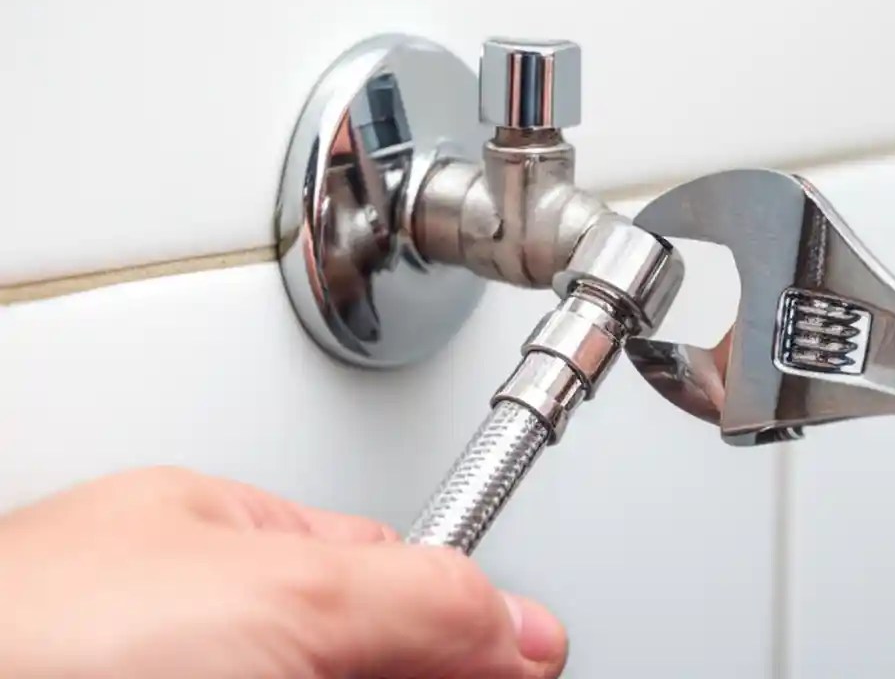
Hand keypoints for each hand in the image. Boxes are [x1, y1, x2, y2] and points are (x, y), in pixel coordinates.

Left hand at [0, 467, 566, 677]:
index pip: (381, 569)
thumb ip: (415, 599)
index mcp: (214, 542)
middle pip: (361, 651)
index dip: (467, 618)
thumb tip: (520, 625)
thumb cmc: (27, 649)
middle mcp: (193, 632)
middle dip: (442, 669)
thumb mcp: (271, 597)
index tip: (530, 663)